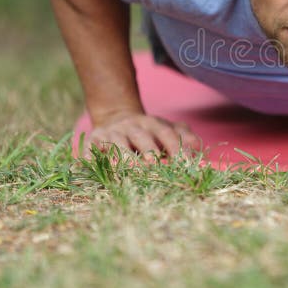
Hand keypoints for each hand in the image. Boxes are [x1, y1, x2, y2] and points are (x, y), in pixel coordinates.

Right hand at [81, 113, 200, 162]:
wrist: (115, 117)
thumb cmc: (148, 132)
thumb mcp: (166, 129)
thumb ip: (183, 136)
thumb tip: (197, 148)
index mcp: (152, 123)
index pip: (167, 133)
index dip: (176, 147)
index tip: (185, 163)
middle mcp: (131, 126)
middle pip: (141, 136)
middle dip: (148, 150)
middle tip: (155, 165)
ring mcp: (111, 133)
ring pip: (117, 143)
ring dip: (125, 156)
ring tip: (132, 170)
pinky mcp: (92, 142)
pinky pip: (90, 149)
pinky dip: (91, 158)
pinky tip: (97, 168)